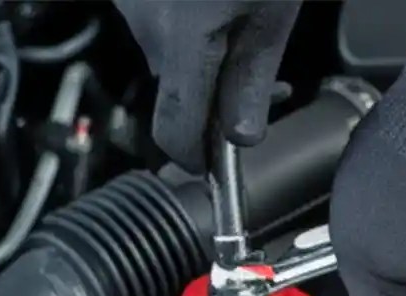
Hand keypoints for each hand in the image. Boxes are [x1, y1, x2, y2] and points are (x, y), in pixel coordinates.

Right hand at [113, 0, 300, 172]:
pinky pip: (161, 26)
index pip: (174, 130)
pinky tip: (219, 8)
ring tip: (251, 28)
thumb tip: (242, 136)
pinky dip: (189, 28)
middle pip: (176, 93)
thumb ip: (252, 75)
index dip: (196, 158)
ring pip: (171, 58)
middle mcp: (143, 20)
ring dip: (206, 59)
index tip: (214, 169)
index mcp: (178, 34)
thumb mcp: (272, 9)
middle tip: (274, 86)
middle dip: (219, 98)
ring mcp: (130, 2)